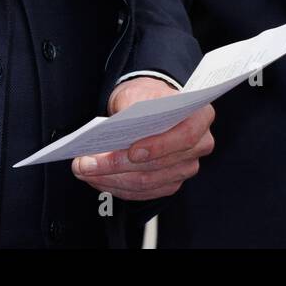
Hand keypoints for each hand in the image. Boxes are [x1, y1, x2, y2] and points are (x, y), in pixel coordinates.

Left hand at [70, 78, 214, 201]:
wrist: (149, 106)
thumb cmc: (147, 97)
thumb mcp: (139, 92)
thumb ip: (134, 107)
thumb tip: (119, 126)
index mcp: (200, 116)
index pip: (185, 136)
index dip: (159, 146)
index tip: (131, 150)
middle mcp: (199, 145)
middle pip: (159, 165)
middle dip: (118, 165)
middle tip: (87, 162)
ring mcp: (185, 168)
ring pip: (147, 182)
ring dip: (111, 178)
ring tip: (85, 170)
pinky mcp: (170, 183)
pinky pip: (142, 193)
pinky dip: (116, 187)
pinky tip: (96, 178)